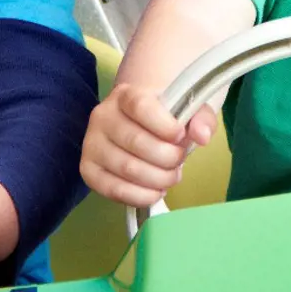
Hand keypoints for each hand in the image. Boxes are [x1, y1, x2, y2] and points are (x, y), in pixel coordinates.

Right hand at [80, 84, 215, 208]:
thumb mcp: (188, 110)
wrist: (138, 125)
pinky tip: (156, 191)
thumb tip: (202, 135)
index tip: (181, 136)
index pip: (141, 107)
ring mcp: (92, 144)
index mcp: (125, 95)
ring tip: (171, 176)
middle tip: (179, 160)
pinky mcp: (89, 170)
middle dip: (168, 158)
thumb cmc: (164, 118)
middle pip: (136, 142)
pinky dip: (141, 196)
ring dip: (158, 179)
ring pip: (127, 169)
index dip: (164, 125)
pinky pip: (114, 190)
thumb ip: (200, 118)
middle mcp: (102, 117)